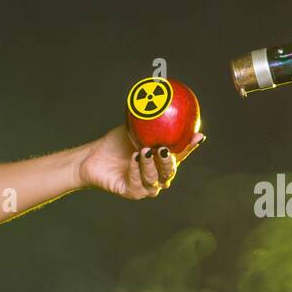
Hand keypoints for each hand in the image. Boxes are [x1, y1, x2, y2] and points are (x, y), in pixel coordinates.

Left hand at [76, 125, 205, 199]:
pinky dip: (136, 171)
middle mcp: (157, 176)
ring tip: (144, 151)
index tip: (197, 136)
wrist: (93, 157)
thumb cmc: (116, 143)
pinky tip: (133, 158)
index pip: (180, 155)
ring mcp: (145, 186)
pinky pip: (137, 184)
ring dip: (151, 166)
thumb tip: (163, 99)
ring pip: (155, 180)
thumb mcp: (136, 128)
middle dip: (169, 161)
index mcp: (162, 161)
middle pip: (170, 172)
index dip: (190, 147)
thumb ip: (152, 120)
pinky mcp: (132, 193)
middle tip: (163, 148)